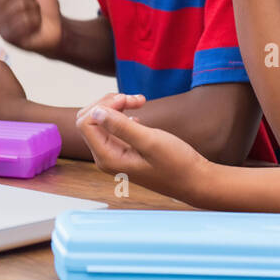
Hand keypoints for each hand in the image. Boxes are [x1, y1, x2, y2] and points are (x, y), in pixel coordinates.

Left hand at [76, 99, 210, 202]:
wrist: (194, 180)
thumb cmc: (176, 164)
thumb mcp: (150, 141)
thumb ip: (121, 127)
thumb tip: (95, 112)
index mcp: (107, 158)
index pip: (85, 122)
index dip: (103, 105)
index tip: (129, 99)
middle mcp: (106, 157)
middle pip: (89, 119)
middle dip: (108, 103)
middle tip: (135, 98)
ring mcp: (114, 154)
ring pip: (100, 121)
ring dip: (117, 106)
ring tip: (140, 101)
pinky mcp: (124, 151)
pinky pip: (113, 127)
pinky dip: (123, 114)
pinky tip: (139, 114)